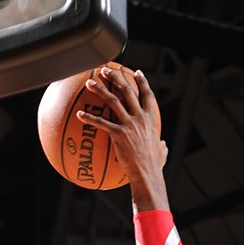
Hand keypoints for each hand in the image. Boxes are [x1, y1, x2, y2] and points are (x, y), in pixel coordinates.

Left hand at [77, 68, 167, 203]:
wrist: (147, 174)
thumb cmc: (154, 167)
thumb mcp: (161, 153)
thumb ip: (162, 146)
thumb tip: (163, 146)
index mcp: (150, 119)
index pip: (147, 95)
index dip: (142, 81)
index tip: (136, 72)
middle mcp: (140, 117)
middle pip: (127, 90)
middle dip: (116, 77)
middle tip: (106, 70)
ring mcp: (129, 124)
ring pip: (112, 100)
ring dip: (100, 89)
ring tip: (90, 82)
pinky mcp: (119, 134)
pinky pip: (101, 123)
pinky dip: (90, 118)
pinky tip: (80, 114)